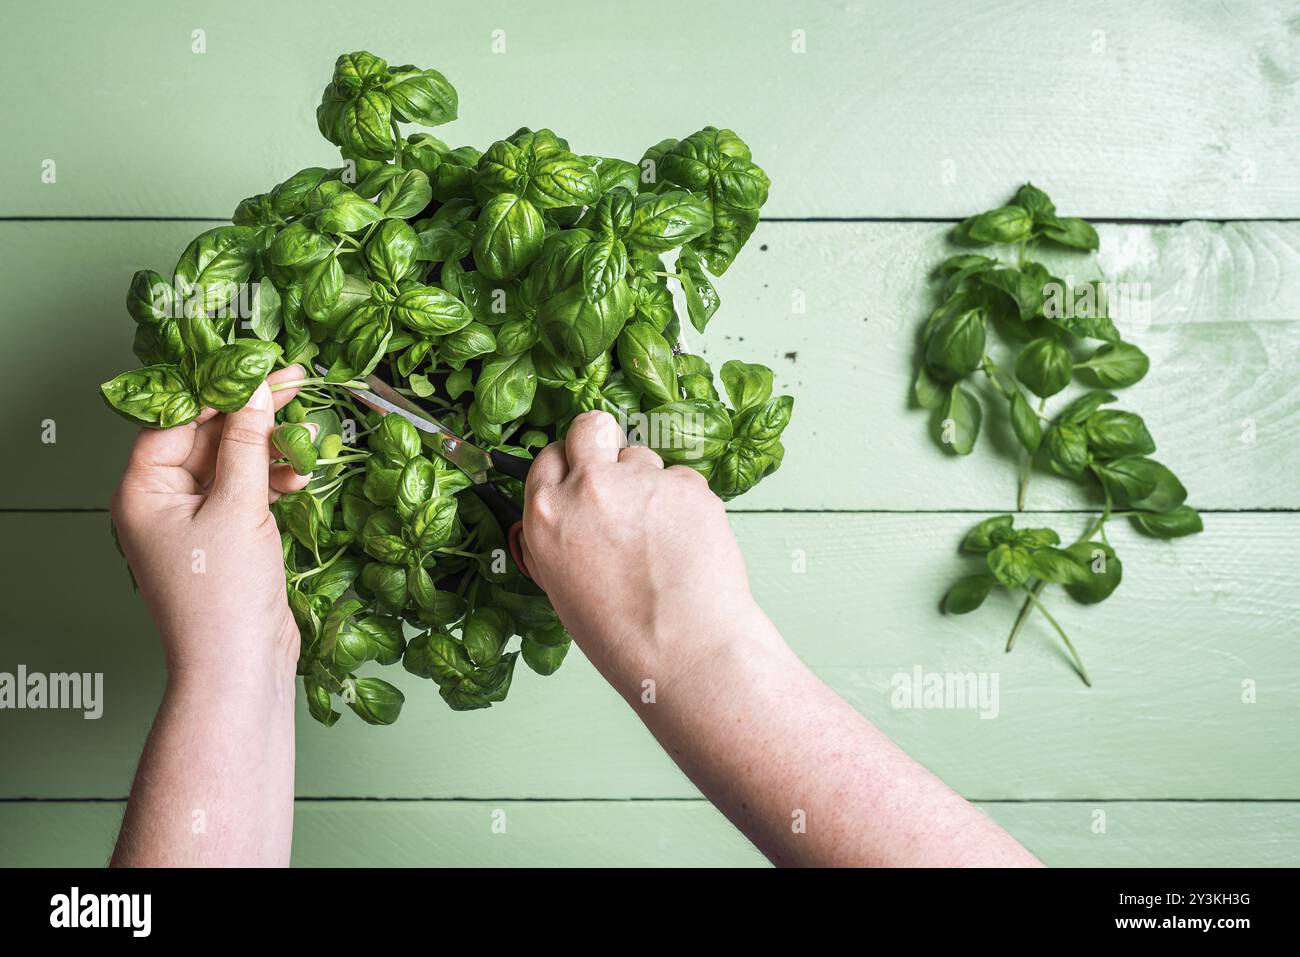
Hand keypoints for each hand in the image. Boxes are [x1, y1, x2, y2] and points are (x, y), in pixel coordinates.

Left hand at [110, 365, 308, 690]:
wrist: (241, 665)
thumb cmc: (224, 595)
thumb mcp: (239, 507)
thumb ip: (248, 443)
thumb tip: (254, 388)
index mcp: (144, 491)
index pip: (177, 418)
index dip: (217, 389)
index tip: (257, 364)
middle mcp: (164, 502)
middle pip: (209, 437)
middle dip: (253, 413)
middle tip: (296, 381)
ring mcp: (197, 520)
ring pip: (235, 463)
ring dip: (271, 447)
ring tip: (308, 434)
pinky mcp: (228, 537)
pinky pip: (249, 491)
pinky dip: (275, 479)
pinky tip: (302, 472)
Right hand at [520, 410, 760, 691]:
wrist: (685, 652)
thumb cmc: (621, 635)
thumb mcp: (561, 585)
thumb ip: (559, 534)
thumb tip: (566, 512)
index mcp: (547, 515)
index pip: (549, 456)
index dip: (569, 466)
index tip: (582, 478)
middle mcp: (589, 488)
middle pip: (589, 426)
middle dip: (602, 440)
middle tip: (618, 472)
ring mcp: (641, 481)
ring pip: (643, 457)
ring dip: (649, 484)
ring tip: (661, 537)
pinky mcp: (687, 485)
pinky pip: (682, 480)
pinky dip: (685, 503)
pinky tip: (687, 543)